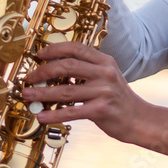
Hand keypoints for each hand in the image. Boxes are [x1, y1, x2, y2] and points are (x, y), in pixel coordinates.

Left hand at [22, 41, 147, 143]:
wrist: (140, 120)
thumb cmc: (118, 99)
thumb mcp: (107, 77)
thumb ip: (86, 71)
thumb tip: (53, 71)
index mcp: (105, 61)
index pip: (76, 48)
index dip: (55, 49)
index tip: (39, 55)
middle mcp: (105, 73)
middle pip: (67, 66)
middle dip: (43, 72)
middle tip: (29, 78)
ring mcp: (104, 92)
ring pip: (65, 90)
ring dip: (42, 93)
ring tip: (28, 96)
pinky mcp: (101, 110)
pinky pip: (72, 112)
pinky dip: (53, 114)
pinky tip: (41, 116)